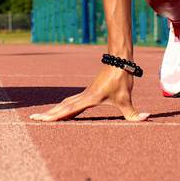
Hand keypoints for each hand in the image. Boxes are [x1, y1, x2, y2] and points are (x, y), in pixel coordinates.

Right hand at [30, 64, 148, 121]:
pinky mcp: (88, 93)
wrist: (119, 60)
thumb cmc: (121, 78)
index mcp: (89, 99)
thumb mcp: (127, 98)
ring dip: (54, 110)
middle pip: (62, 107)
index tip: (41, 120)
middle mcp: (83, 96)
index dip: (55, 116)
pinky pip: (71, 101)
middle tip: (33, 119)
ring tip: (43, 117)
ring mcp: (84, 94)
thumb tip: (146, 119)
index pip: (68, 110)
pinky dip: (63, 107)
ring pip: (65, 103)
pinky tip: (62, 110)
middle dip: (48, 114)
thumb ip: (134, 113)